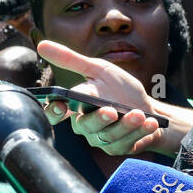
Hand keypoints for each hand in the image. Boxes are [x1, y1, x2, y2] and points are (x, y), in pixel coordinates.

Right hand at [36, 40, 167, 155]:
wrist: (147, 107)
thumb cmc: (120, 88)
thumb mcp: (98, 69)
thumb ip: (71, 60)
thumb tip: (42, 45)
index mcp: (76, 107)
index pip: (56, 113)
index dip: (54, 112)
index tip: (61, 105)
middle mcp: (86, 125)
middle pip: (84, 126)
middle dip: (98, 119)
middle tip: (111, 110)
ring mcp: (102, 139)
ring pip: (108, 136)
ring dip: (125, 125)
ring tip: (139, 114)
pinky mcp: (119, 147)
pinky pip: (126, 143)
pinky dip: (140, 132)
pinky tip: (150, 123)